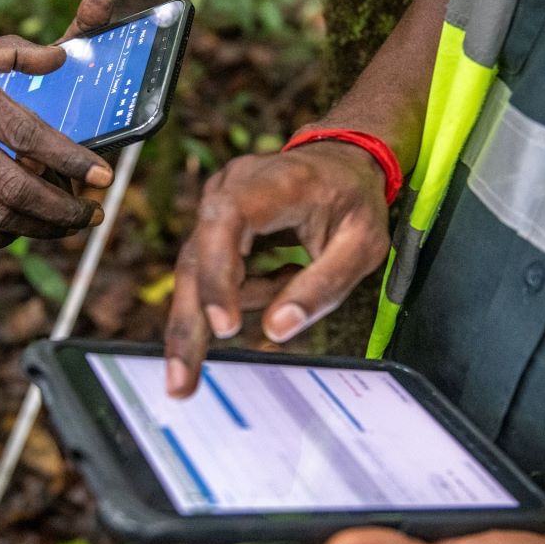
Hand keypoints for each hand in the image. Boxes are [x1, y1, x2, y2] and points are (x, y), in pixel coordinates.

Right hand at [0, 0, 116, 248]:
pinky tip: (14, 232)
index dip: (72, 160)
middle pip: (19, 188)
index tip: (104, 176)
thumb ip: (13, 53)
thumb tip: (61, 57)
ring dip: (39, 229)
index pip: (31, 135)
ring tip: (65, 227)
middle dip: (65, 210)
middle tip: (92, 214)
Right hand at [164, 139, 390, 395]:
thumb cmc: (353, 200)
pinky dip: (230, 300)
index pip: (226, 222)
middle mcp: (230, 189)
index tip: (227, 327)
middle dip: (189, 324)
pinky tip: (271, 291)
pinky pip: (210, 273)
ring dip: (203, 322)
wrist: (341, 161)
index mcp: (272, 183)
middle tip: (181, 382)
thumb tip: (277, 330)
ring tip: (212, 358)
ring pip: (195, 271)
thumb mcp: (362, 244)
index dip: (219, 274)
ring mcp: (215, 206)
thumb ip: (324, 286)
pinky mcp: (213, 228)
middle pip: (196, 258)